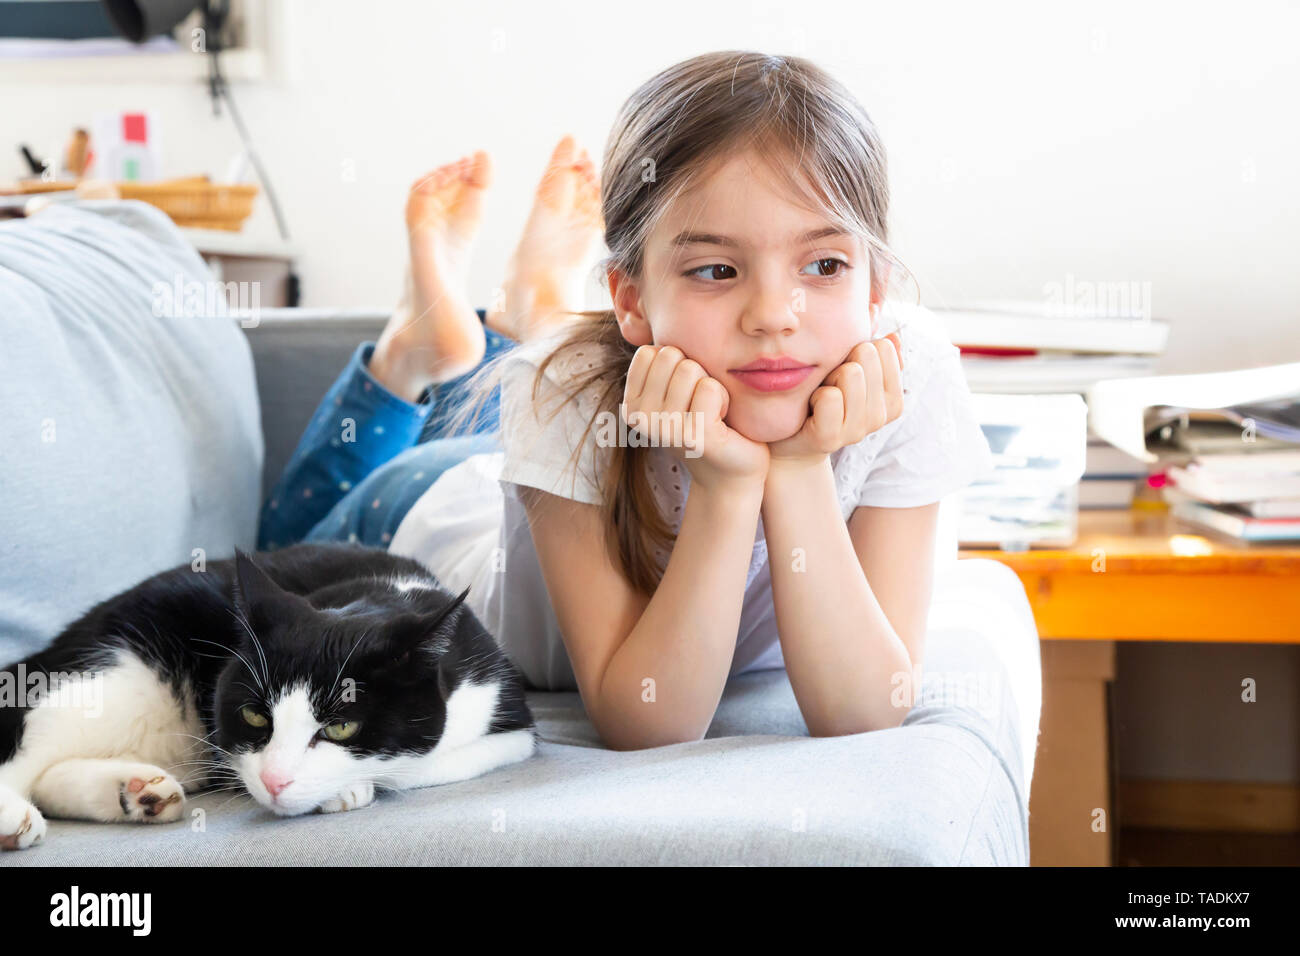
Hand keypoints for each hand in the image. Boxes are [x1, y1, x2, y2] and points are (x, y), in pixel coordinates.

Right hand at [623, 345, 769, 490]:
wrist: (731, 471)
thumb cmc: (707, 422)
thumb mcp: (674, 389)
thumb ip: (661, 360)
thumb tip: (638, 300)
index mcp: (631, 404)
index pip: (652, 351)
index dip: (677, 363)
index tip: (685, 394)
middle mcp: (640, 418)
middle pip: (671, 354)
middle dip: (696, 371)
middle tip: (701, 404)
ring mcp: (663, 429)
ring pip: (691, 368)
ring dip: (711, 386)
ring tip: (711, 412)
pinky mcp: (692, 436)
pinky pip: (710, 388)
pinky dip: (723, 398)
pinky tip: (722, 421)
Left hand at [767, 333, 903, 467]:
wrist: (793, 439)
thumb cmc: (823, 398)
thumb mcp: (851, 374)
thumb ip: (877, 357)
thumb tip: (894, 337)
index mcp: (892, 400)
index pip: (885, 348)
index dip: (858, 350)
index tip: (845, 370)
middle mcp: (880, 417)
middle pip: (866, 355)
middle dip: (842, 361)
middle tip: (829, 382)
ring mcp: (857, 431)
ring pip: (851, 373)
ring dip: (827, 377)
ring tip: (819, 394)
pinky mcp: (830, 438)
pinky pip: (830, 396)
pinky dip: (815, 394)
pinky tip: (810, 407)